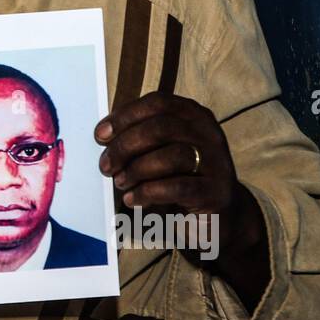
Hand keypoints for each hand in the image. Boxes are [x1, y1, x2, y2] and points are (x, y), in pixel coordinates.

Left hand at [95, 92, 267, 303]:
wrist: (219, 217)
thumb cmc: (180, 178)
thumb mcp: (161, 151)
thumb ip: (140, 138)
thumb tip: (104, 136)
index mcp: (194, 116)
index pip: (158, 103)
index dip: (125, 116)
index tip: (100, 135)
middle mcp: (209, 134)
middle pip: (161, 128)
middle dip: (126, 146)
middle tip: (106, 166)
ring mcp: (217, 162)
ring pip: (171, 156)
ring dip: (136, 170)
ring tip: (120, 183)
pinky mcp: (216, 192)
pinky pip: (178, 187)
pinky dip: (148, 192)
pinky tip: (133, 199)